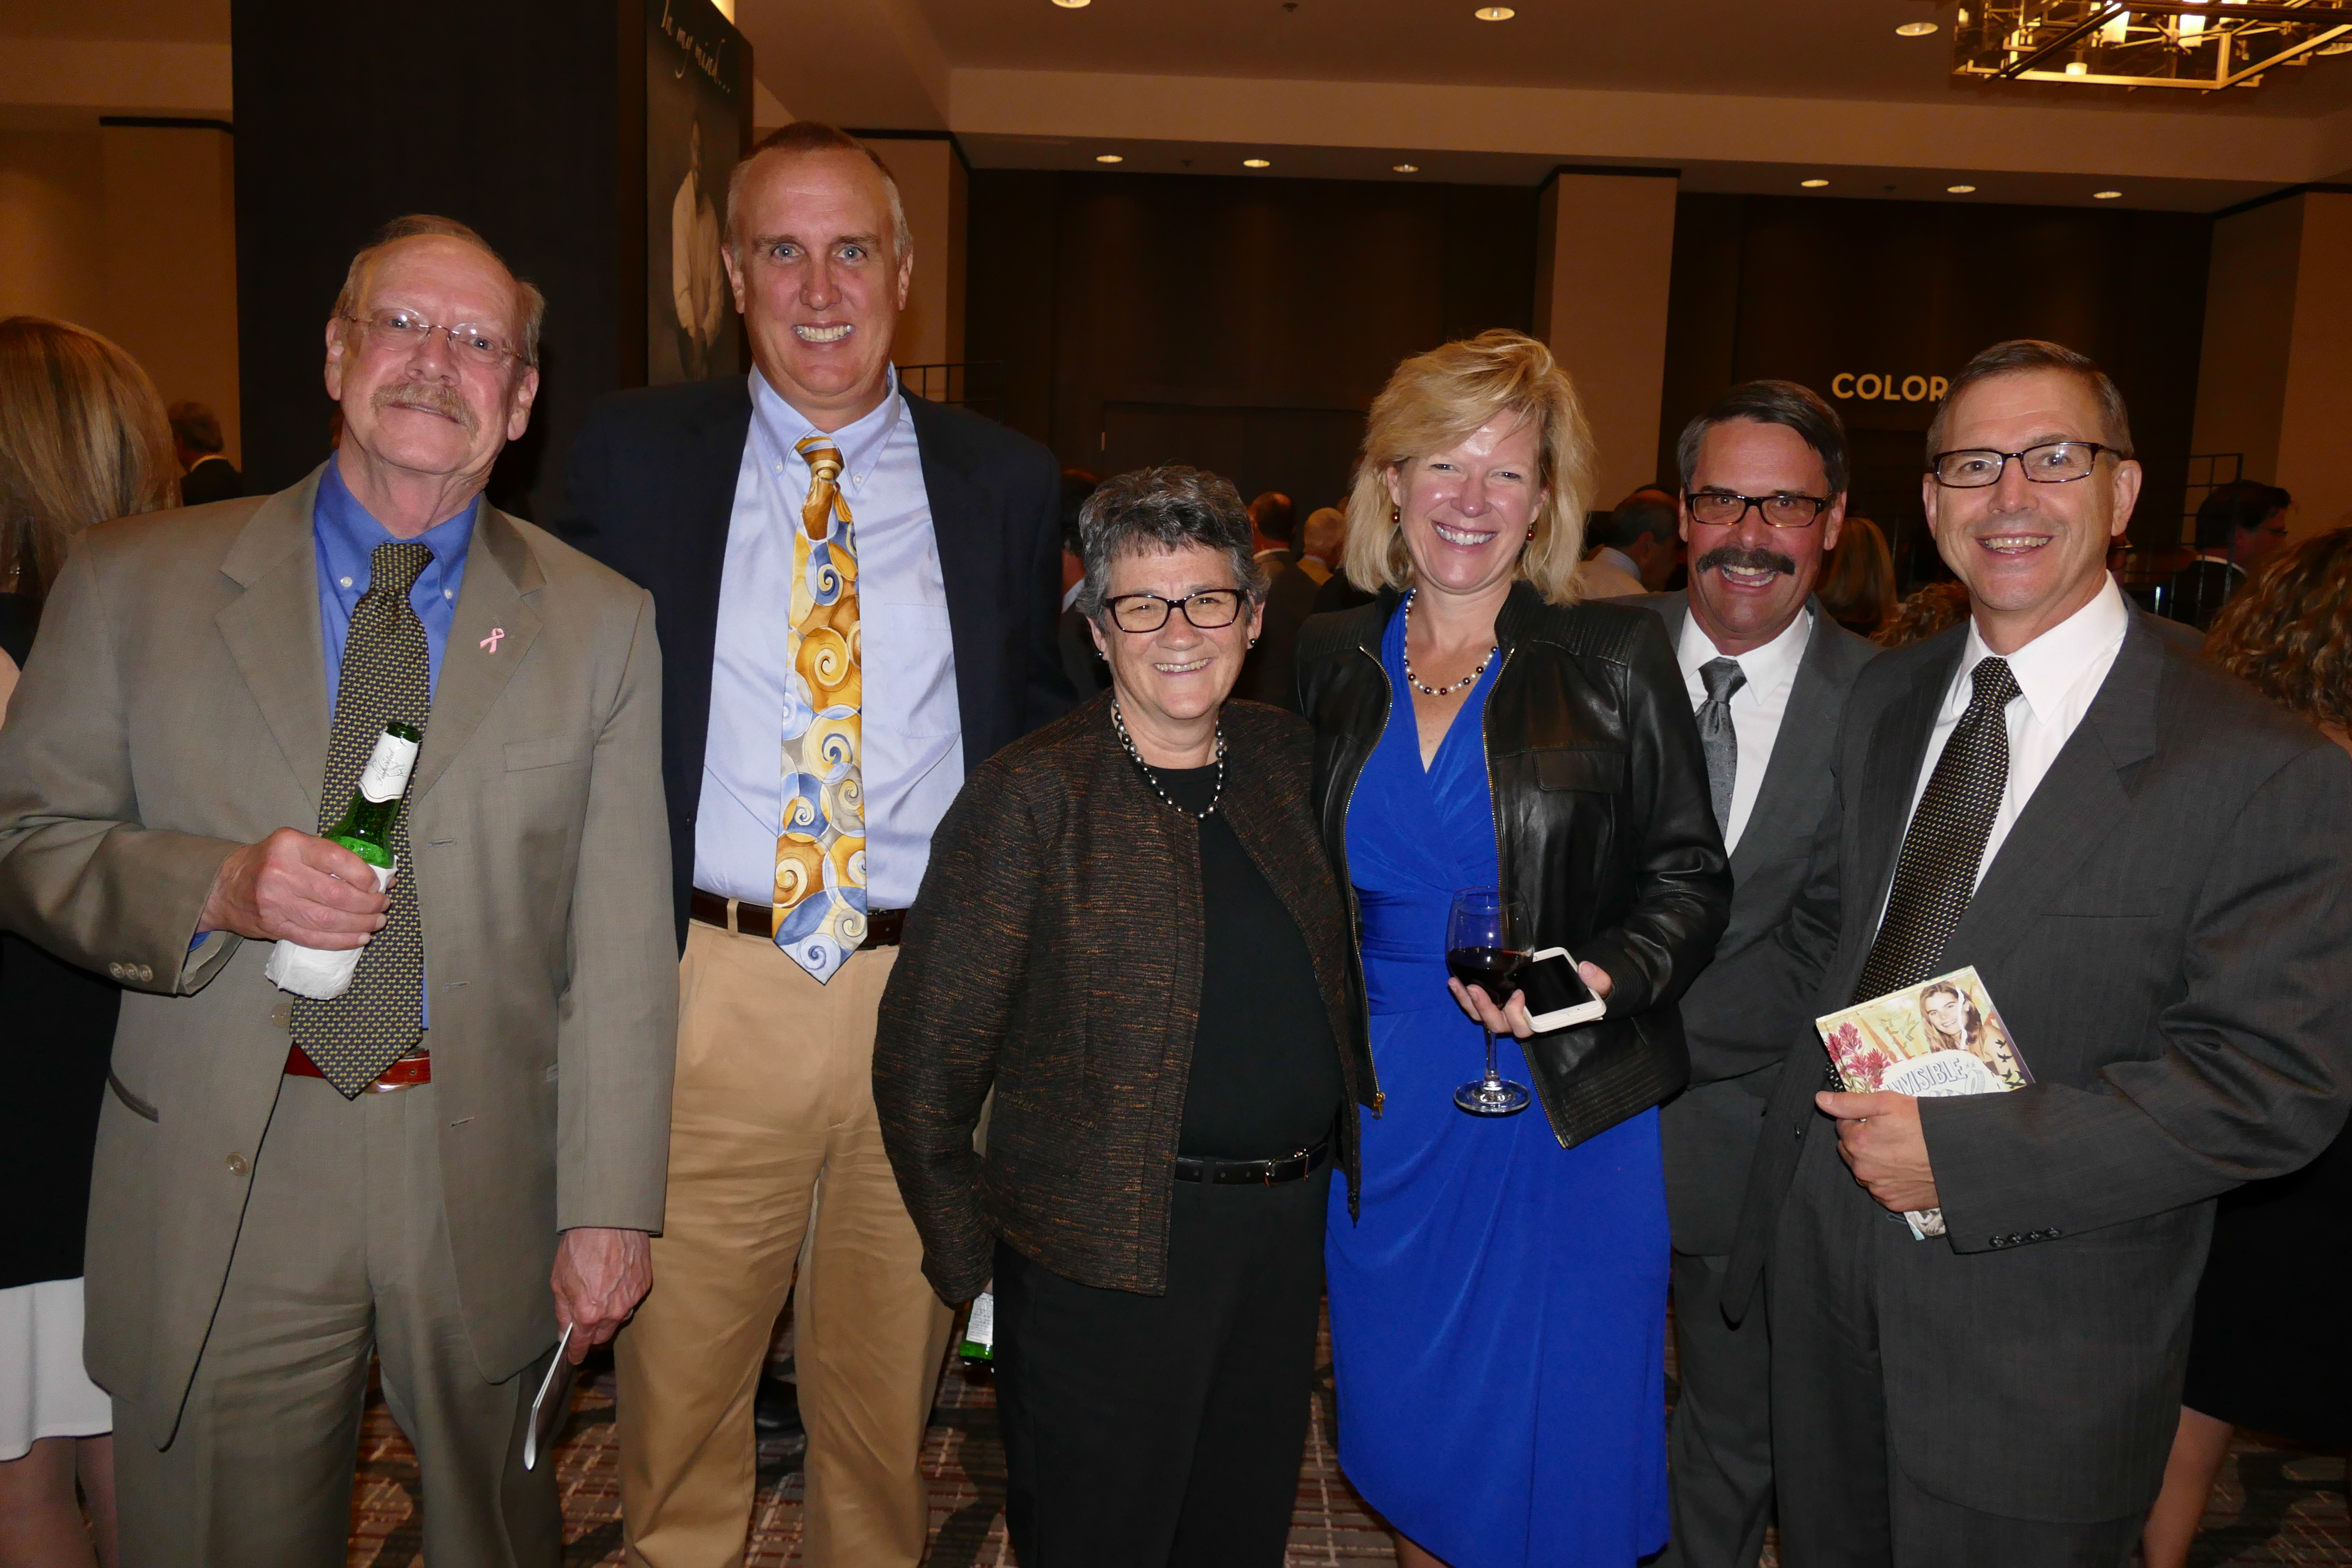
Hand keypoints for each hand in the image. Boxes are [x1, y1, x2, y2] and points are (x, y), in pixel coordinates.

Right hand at [197, 827, 389, 947]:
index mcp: (291, 846)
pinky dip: (341, 940)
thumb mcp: (294, 845)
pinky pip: (313, 938)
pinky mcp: (273, 926)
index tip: (377, 884)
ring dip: (360, 924)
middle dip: (368, 904)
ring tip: (377, 922)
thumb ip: (330, 856)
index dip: (363, 875)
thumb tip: (380, 874)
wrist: (224, 885)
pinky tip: (359, 938)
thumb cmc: (269, 862)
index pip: (336, 859)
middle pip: (336, 895)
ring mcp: (275, 902)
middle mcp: (281, 873)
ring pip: (327, 919)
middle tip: (382, 905)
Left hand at [551, 1227, 652, 1362]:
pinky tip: (615, 1279)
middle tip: (584, 1319)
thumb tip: (564, 1332)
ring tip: (601, 1292)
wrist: (609, 1220)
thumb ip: (562, 1311)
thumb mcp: (559, 1281)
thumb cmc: (580, 1247)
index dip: (576, 1353)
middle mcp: (613, 1312)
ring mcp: (632, 1299)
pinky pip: (631, 1300)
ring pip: (619, 1318)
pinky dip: (622, 1296)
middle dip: (592, 1333)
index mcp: (588, 1313)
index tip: (574, 1357)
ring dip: (609, 1314)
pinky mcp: (644, 1285)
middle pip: (603, 1335)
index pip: (582, 1344)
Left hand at [1448, 961, 1612, 1038]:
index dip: (1518, 1015)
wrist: (1579, 985)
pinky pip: (1477, 1006)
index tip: (1518, 994)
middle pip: (1499, 1025)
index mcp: (1543, 1022)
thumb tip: (1586, 969)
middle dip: (1485, 1009)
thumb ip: (1597, 981)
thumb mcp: (1598, 985)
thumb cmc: (1587, 990)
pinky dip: (1464, 995)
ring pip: (1483, 1018)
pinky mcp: (1498, 1002)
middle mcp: (1522, 1022)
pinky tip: (1455, 980)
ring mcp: (1507, 1013)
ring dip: (1469, 1003)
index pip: (1526, 1028)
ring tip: (1458, 984)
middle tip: (1476, 988)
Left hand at [1817, 1090, 1939, 1212]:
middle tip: (1889, 1134)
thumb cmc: (1923, 1125)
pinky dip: (1888, 1180)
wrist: (1958, 1156)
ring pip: (1865, 1170)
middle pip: (1851, 1150)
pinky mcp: (1894, 1203)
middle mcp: (1862, 1170)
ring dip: (1874, 1161)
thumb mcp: (1887, 1103)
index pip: (1843, 1127)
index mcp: (1856, 1143)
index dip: (1859, 1120)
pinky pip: (1881, 1189)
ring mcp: (1878, 1189)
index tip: (1878, 1119)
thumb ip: (1850, 1102)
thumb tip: (1820, 1100)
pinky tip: (1905, 1169)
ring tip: (1900, 1151)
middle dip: (1862, 1141)